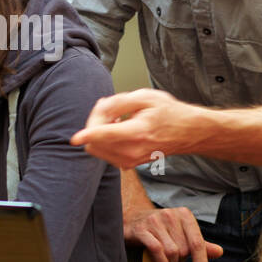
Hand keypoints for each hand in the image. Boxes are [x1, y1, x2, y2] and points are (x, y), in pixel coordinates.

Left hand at [70, 88, 199, 168]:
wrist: (186, 132)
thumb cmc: (168, 113)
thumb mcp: (145, 97)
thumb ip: (118, 102)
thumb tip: (99, 109)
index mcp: (138, 132)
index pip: (106, 135)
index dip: (87, 134)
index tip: (74, 139)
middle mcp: (133, 151)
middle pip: (95, 143)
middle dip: (94, 124)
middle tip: (108, 110)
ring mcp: (130, 160)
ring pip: (96, 149)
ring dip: (98, 133)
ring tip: (116, 118)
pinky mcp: (127, 164)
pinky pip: (104, 153)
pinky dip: (104, 141)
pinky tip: (118, 129)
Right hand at [124, 206, 222, 261]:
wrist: (132, 218)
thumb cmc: (161, 229)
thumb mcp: (182, 234)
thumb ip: (200, 244)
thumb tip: (219, 252)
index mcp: (184, 215)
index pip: (197, 242)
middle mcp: (170, 215)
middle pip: (183, 249)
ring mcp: (154, 221)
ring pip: (171, 251)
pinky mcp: (141, 229)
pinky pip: (156, 250)